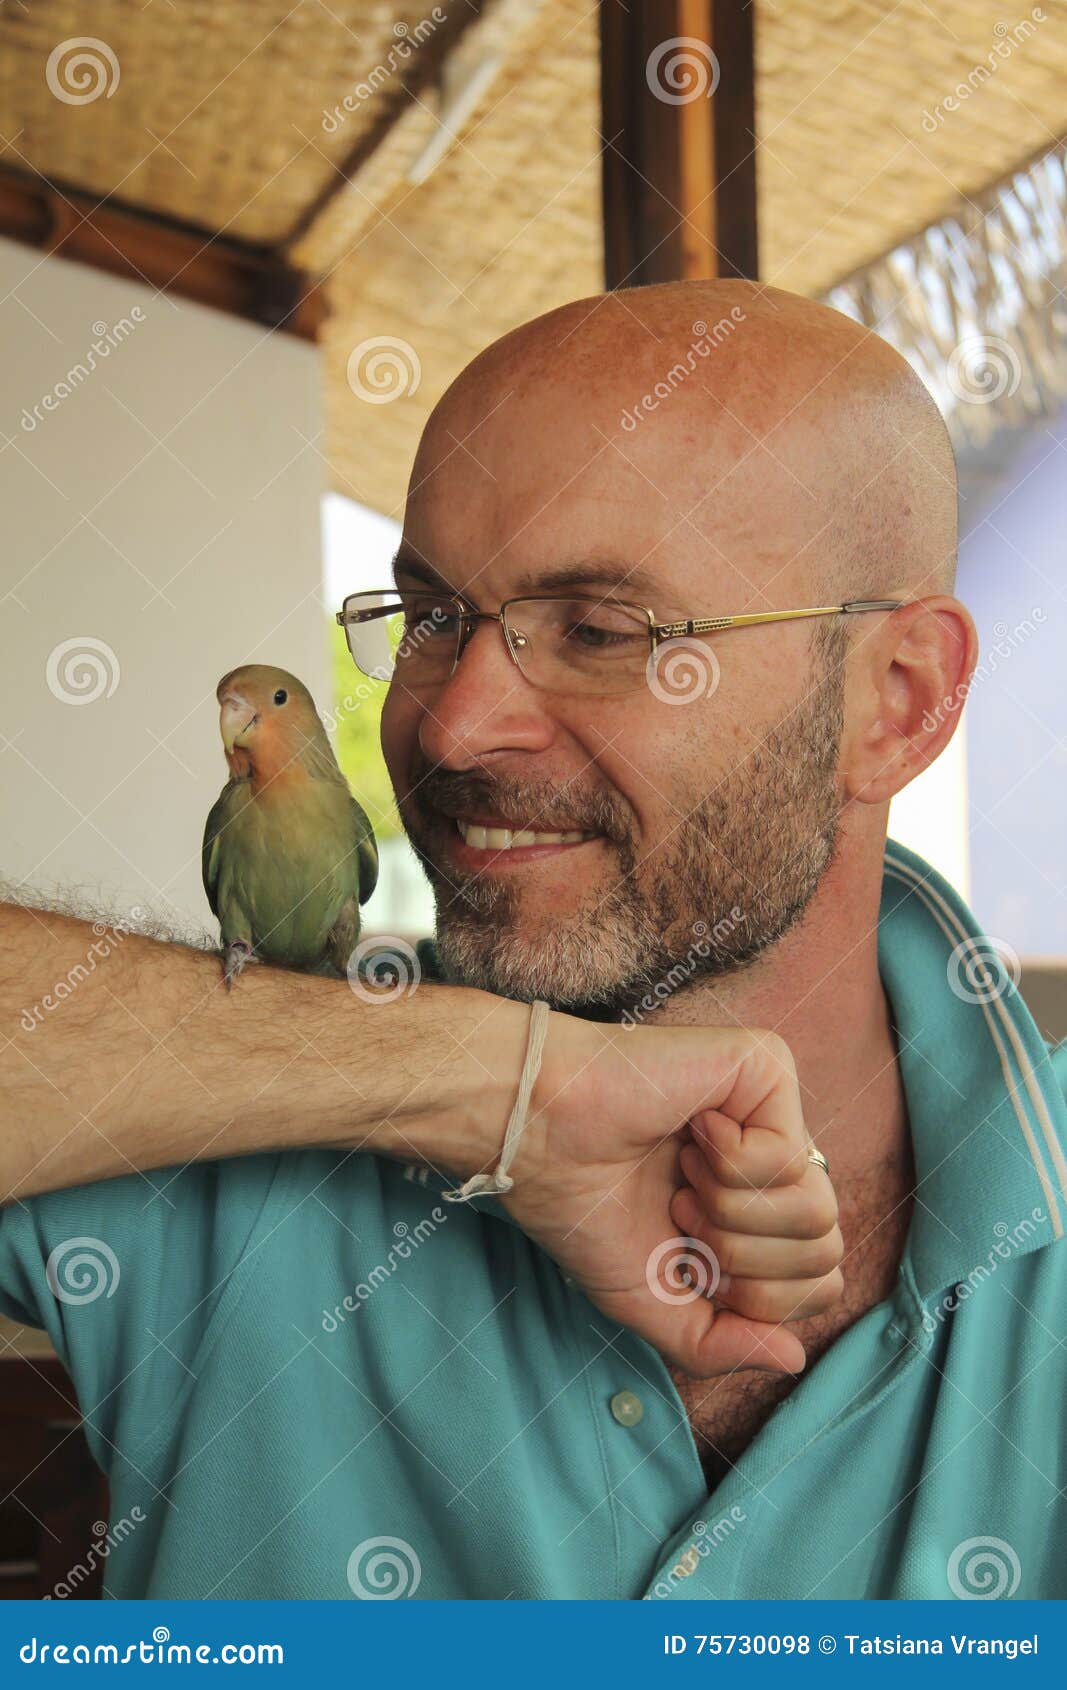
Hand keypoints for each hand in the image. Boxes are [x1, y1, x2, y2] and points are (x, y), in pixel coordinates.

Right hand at [502, 1013, 841, 1378]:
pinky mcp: (767, 1066)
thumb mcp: (656, 1301)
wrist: (537, 1137)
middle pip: (825, 1253)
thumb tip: (795, 1358)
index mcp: (759, 1209)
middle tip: (679, 1210)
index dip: (755, 1296)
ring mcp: (777, 1112)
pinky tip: (688, 1132)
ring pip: (816, 1211)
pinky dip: (725, 1167)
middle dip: (740, 1258)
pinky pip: (788, 1157)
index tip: (687, 1253)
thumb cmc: (583, 1206)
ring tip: (682, 1177)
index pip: (819, 1283)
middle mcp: (779, 1160)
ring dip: (729, 1213)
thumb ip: (724, 1343)